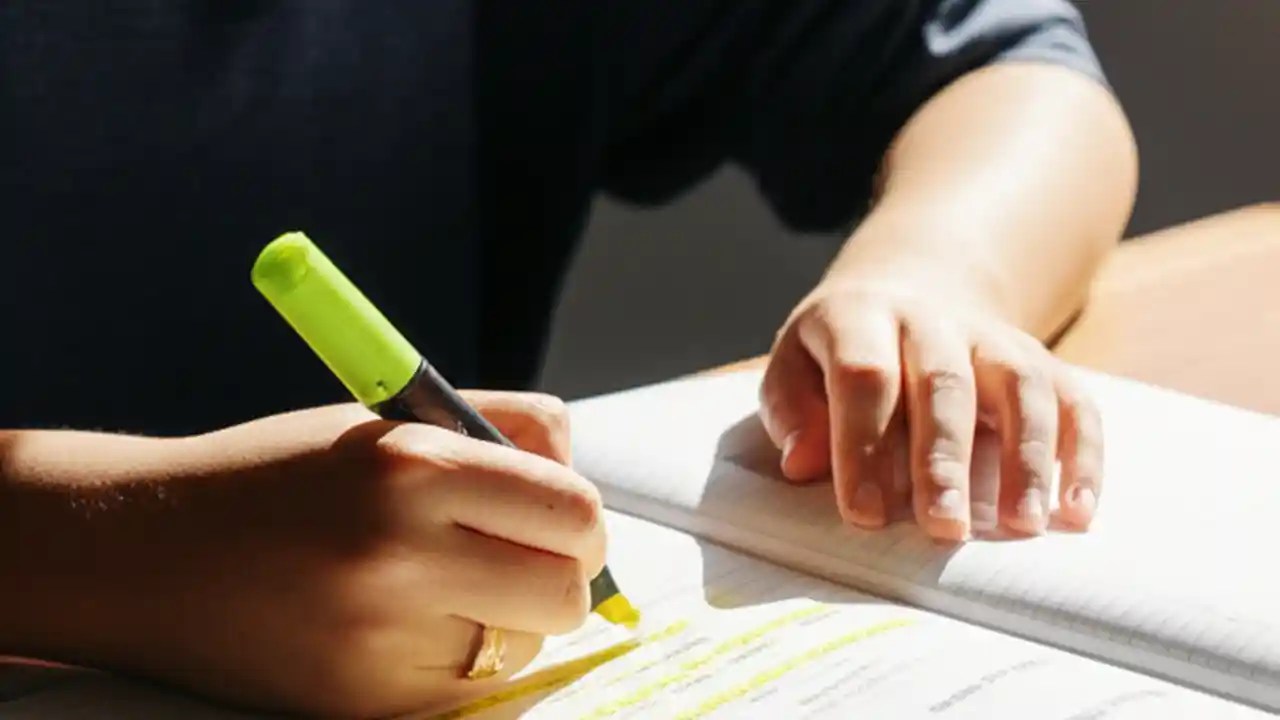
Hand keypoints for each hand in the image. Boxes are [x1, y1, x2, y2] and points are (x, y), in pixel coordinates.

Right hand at [0, 392, 601, 717]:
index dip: (579, 517)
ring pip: (524, 646)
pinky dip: (456, 657)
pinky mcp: (362, 705)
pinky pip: (467, 687)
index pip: (574, 510)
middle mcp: (398, 557)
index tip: (558, 516)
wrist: (147, 553)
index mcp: (411, 467)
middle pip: (567, 592)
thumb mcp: (388, 420)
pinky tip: (399, 624)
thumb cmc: (282, 474)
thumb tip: (581, 466)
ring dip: (507, 619)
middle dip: (561, 573)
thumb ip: (500, 427)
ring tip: (440, 586)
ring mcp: (378, 643)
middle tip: (520, 555)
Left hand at [758, 278, 1101, 541]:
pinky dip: (1081, 453)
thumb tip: (802, 463)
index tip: (863, 514)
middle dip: (943, 459)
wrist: (910, 290)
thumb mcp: (795, 365)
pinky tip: (1077, 509)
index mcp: (860, 317)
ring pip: (1019, 386)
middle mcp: (932, 319)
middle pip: (943, 384)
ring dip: (1025, 458)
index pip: (864, 376)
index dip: (862, 445)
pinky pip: (1072, 400)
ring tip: (1020, 526)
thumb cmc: (839, 353)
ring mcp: (993, 336)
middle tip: (942, 527)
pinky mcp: (1041, 360)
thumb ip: (792, 411)